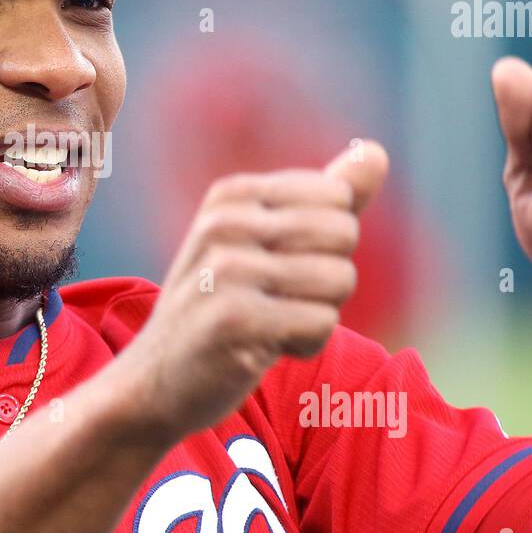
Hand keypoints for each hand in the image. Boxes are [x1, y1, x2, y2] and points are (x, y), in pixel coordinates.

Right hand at [120, 140, 388, 440]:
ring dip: (316, 315)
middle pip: (344, 234)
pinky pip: (322, 324)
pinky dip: (304, 345)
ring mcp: (225, 271)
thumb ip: (324, 199)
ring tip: (267, 325)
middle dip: (326, 279)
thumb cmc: (220, 307)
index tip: (276, 268)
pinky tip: (261, 349)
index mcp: (231, 194)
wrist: (154, 380)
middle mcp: (224, 223)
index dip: (323, 244)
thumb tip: (377, 152)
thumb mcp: (263, 243)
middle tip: (275, 301)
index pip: (337, 198)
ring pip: (340, 280)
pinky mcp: (233, 320)